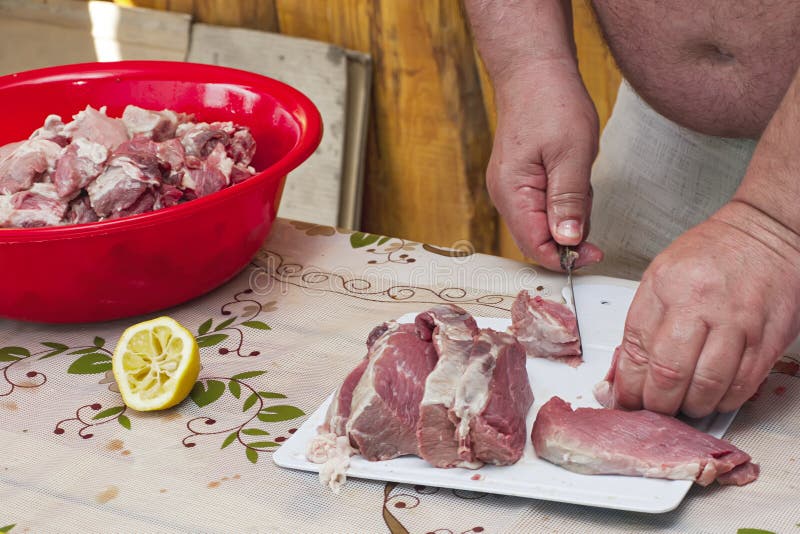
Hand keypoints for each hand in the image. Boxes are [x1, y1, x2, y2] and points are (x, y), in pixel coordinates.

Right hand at [488, 60, 603, 270]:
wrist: (534, 71)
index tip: (597, 252)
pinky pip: (543, 205)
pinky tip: (570, 172)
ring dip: (569, 211)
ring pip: (544, 223)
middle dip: (570, 232)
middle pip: (538, 240)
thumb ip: (570, 202)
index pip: (535, 247)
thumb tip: (569, 241)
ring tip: (578, 174)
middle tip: (588, 197)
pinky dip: (564, 199)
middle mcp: (505, 196)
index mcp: (512, 193)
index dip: (567, 257)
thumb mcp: (572, 155)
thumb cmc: (551, 104)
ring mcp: (510, 189)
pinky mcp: (520, 180)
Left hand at [612, 201, 799, 416]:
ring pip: (706, 388)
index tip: (624, 399)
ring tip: (682, 405)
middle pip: (668, 375)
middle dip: (655, 404)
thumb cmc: (712, 253)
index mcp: (666, 285)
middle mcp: (700, 304)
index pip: (636, 349)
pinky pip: (741, 387)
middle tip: (652, 409)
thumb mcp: (662, 274)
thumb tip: (626, 369)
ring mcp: (738, 323)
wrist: (767, 233)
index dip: (626, 386)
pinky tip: (712, 397)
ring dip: (689, 408)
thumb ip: (644, 321)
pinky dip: (722, 401)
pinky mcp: (767, 339)